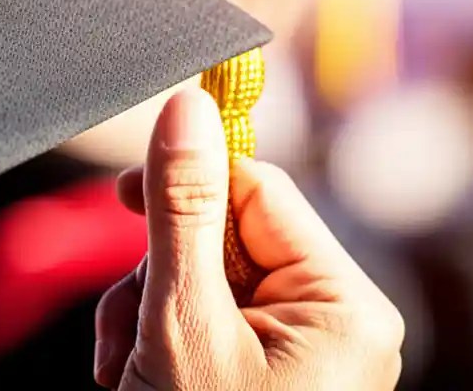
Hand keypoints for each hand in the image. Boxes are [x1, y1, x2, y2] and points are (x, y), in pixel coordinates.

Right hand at [94, 88, 402, 389]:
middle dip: (160, 275)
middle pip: (223, 238)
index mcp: (345, 308)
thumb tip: (189, 109)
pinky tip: (141, 376)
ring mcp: (303, 354)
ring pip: (205, 280)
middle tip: (131, 326)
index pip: (259, 192)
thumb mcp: (185, 321)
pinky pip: (209, 321)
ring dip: (150, 313)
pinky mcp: (268, 373)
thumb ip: (184, 212)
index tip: (127, 190)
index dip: (188, 186)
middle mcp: (336, 326)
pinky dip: (163, 341)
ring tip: (130, 367)